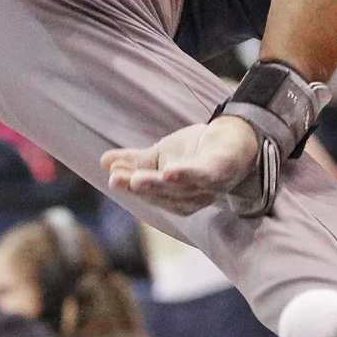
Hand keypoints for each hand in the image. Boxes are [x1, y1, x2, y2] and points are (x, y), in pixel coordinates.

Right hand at [103, 116, 260, 214]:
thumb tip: (102, 161)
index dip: (130, 185)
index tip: (111, 176)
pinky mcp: (221, 170)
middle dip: (140, 187)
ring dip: (157, 184)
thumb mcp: (161, 156)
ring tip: (136, 178)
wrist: (234, 138)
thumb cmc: (195, 153)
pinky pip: (204, 175)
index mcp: (174, 197)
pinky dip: (188, 175)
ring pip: (179, 188)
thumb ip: (135, 161)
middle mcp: (192, 198)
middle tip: (116, 180)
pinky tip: (171, 170)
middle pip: (163, 194)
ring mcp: (208, 187)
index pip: (149, 192)